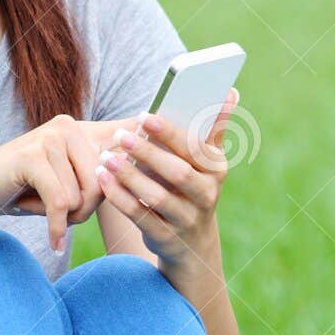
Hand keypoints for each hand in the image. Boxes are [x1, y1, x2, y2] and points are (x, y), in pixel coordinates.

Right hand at [0, 112, 145, 252]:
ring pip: (86, 194)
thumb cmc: (25, 192)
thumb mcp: (68, 184)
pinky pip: (61, 201)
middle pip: (108, 181)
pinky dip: (55, 226)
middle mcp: (71, 125)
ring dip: (68, 217)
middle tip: (60, 214)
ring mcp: (50, 137)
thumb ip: (101, 178)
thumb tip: (146, 183)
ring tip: (43, 211)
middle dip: (87, 210)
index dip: (154, 144)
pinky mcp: (32, 156)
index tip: (191, 141)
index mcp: (84, 129)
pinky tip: (53, 239)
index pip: (129, 135)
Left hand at [93, 88, 238, 271]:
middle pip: (177, 172)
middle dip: (147, 153)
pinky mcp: (165, 237)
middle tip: (119, 135)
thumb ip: (214, 128)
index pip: (195, 148)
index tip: (145, 117)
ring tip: (106, 158)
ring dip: (129, 176)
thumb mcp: (207, 163)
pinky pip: (140, 216)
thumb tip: (230, 91)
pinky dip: (120, 197)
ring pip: (157, 196)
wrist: (191, 242)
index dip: (171, 133)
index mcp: (216, 170)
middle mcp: (206, 195)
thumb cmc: (193, 188)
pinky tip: (104, 179)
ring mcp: (187, 219)